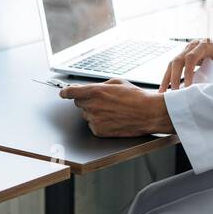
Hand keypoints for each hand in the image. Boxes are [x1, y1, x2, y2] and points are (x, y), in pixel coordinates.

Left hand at [59, 78, 173, 136]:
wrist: (148, 113)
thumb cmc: (136, 97)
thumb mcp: (118, 82)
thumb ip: (99, 85)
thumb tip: (88, 88)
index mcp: (95, 91)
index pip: (71, 92)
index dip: (66, 92)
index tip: (64, 93)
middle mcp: (93, 106)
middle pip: (79, 103)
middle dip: (87, 101)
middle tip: (102, 101)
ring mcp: (95, 120)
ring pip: (86, 115)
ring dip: (94, 112)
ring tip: (112, 111)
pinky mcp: (99, 131)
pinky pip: (93, 125)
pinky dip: (99, 123)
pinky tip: (112, 119)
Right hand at [159, 37, 212, 91]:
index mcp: (204, 44)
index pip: (191, 57)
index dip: (187, 72)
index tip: (188, 87)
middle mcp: (193, 45)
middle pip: (177, 60)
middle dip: (174, 77)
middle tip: (174, 93)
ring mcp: (187, 50)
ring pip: (172, 63)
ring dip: (167, 78)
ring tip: (162, 92)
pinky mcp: (185, 56)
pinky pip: (174, 66)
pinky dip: (169, 77)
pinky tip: (166, 88)